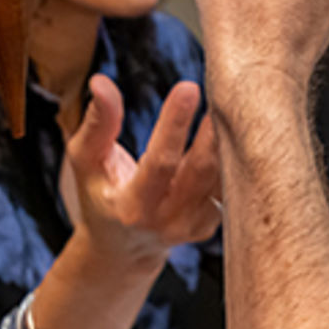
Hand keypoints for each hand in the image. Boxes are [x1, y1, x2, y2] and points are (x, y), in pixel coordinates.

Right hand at [62, 76, 221, 264]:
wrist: (121, 247)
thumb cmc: (100, 194)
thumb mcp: (86, 162)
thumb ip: (96, 124)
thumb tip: (101, 82)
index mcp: (132, 208)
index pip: (160, 163)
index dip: (173, 125)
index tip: (188, 87)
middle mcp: (167, 221)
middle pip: (201, 170)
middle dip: (212, 129)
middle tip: (226, 89)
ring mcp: (194, 225)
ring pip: (222, 176)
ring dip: (230, 138)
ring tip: (236, 100)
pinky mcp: (213, 222)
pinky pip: (231, 184)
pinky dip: (236, 154)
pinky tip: (241, 125)